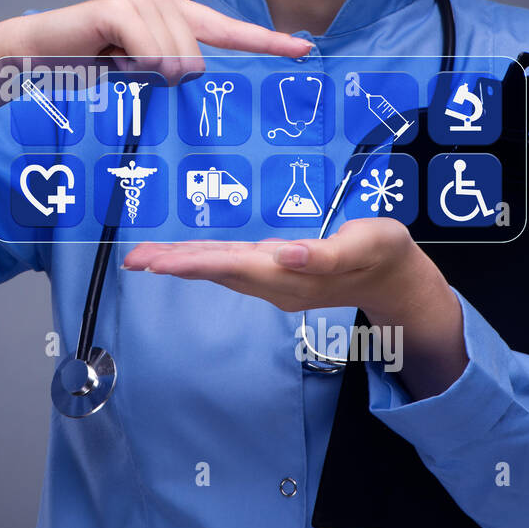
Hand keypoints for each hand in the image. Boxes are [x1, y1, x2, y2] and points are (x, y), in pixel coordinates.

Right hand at [0, 0, 310, 89]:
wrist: (35, 56)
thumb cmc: (86, 64)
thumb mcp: (139, 72)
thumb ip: (172, 70)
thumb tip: (196, 78)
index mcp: (174, 15)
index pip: (228, 31)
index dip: (267, 41)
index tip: (304, 50)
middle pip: (199, 59)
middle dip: (168, 79)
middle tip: (131, 73)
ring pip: (178, 60)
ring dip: (146, 75)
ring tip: (115, 64)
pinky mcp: (120, 7)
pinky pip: (153, 53)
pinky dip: (135, 66)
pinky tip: (112, 58)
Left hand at [123, 217, 467, 398]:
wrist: (396, 279)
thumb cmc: (384, 253)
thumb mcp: (366, 245)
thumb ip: (327, 252)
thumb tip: (286, 254)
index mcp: (291, 273)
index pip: (231, 267)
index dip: (192, 263)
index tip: (157, 263)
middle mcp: (275, 282)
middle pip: (215, 271)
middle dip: (173, 264)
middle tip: (131, 260)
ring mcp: (273, 282)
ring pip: (218, 271)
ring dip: (180, 264)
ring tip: (142, 259)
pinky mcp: (275, 274)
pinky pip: (228, 268)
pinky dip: (200, 262)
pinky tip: (179, 258)